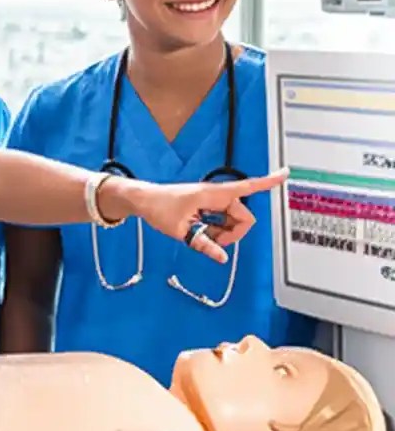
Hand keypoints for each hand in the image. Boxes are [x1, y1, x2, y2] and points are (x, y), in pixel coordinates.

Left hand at [102, 168, 288, 262]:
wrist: (143, 200)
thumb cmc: (158, 207)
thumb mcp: (180, 230)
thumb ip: (204, 244)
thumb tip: (222, 257)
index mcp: (213, 194)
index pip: (247, 187)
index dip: (268, 182)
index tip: (286, 173)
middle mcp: (217, 195)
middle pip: (243, 218)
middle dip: (232, 233)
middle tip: (209, 239)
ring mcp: (213, 202)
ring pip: (233, 222)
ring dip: (222, 233)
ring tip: (199, 233)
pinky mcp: (209, 207)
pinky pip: (223, 222)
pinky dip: (215, 231)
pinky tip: (200, 231)